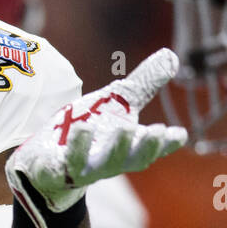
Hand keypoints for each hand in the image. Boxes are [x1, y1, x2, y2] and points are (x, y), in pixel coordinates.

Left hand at [7, 49, 185, 227]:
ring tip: (107, 127)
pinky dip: (54, 160)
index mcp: (124, 148)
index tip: (179, 134)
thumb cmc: (89, 129)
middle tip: (153, 130)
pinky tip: (62, 141)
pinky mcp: (50, 171)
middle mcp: (104, 163)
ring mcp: (76, 169)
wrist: (47, 159)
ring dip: (100, 149)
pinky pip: (51, 169)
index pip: (149, 149)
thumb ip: (143, 84)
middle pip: (125, 161)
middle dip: (139, 147)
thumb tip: (170, 56)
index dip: (165, 144)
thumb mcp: (116, 104)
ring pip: (89, 166)